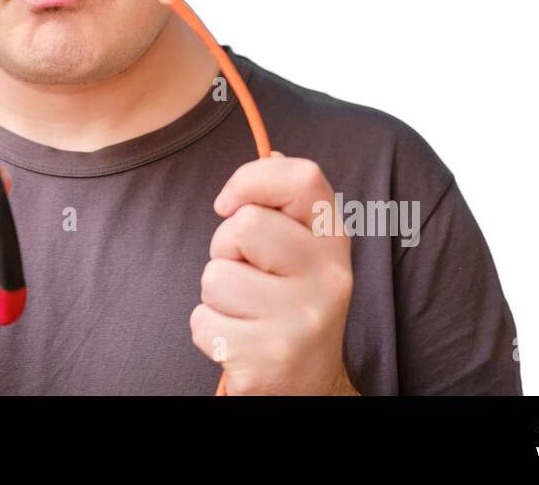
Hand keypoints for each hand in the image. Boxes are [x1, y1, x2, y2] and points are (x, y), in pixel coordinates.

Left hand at [190, 151, 355, 394]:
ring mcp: (302, 320)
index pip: (302, 176)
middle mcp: (330, 278)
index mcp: (335, 241)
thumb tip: (271, 152)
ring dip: (216, 296)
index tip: (229, 204)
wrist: (308, 386)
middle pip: (243, 225)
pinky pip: (203, 321)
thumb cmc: (291, 303)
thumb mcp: (303, 250)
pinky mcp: (268, 357)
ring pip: (216, 276)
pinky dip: (209, 331)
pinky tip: (239, 341)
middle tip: (247, 274)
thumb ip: (287, 205)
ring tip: (246, 311)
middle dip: (225, 248)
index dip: (251, 178)